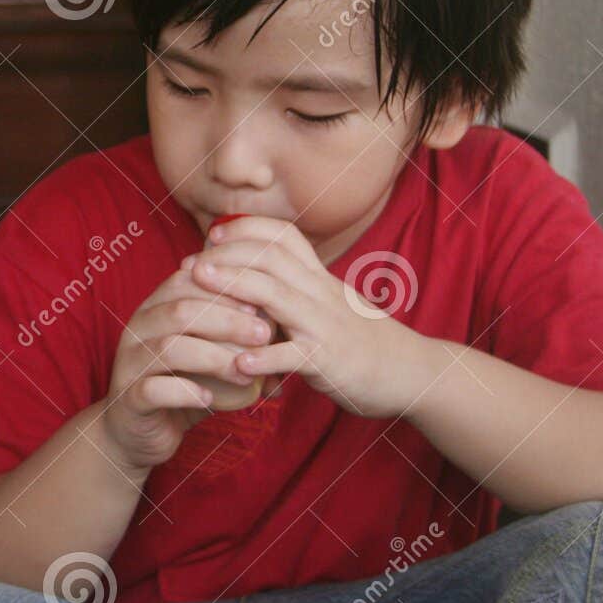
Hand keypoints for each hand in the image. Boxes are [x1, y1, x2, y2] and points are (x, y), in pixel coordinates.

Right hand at [99, 259, 276, 470]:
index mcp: (155, 308)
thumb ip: (233, 337)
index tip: (263, 301)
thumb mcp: (207, 355)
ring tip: (246, 372)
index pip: (188, 281)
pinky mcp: (128, 398)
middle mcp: (138, 329)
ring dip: (214, 357)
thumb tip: (284, 324)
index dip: (226, 287)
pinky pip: (154, 389)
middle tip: (265, 334)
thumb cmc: (180, 384)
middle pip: (181, 310)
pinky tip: (210, 399)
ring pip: (169, 347)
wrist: (138, 431)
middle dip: (228, 319)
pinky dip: (186, 392)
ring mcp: (129, 362)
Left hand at [193, 216, 439, 418]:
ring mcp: (325, 326)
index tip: (213, 234)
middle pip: (270, 259)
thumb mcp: (331, 303)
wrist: (412, 372)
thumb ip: (298, 288)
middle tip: (189, 264)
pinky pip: (293, 356)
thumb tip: (258, 275)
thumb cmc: (363, 340)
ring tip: (198, 289)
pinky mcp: (329, 362)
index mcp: (319, 278)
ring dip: (233, 288)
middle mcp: (321, 293)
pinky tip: (237, 363)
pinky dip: (263, 358)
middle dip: (226, 256)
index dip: (247, 229)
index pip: (284, 237)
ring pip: (275, 297)